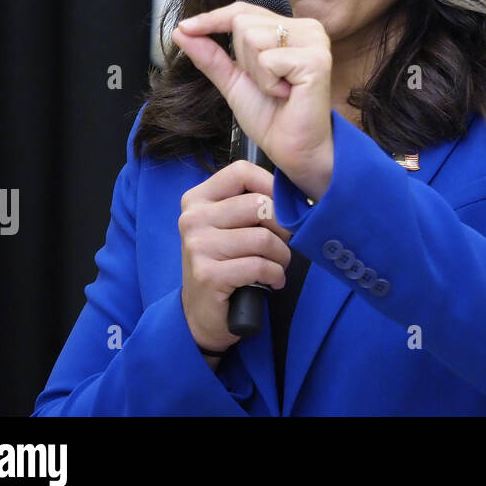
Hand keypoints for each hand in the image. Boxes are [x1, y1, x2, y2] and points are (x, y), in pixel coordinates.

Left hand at [172, 0, 334, 198]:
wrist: (293, 149)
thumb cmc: (271, 116)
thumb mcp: (233, 81)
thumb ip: (211, 55)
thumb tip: (182, 31)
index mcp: (290, 28)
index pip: (243, 9)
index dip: (213, 17)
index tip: (186, 27)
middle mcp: (307, 28)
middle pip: (244, 21)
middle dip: (242, 59)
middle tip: (267, 83)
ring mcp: (315, 41)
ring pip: (253, 37)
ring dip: (256, 73)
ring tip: (278, 89)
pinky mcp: (316, 60)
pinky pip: (268, 60)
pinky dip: (268, 83)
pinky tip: (286, 94)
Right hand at [179, 161, 292, 354]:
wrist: (203, 314)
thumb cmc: (226, 262)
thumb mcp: (233, 225)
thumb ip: (251, 202)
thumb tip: (292, 191)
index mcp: (198, 198)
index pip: (241, 171)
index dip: (272, 187)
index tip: (282, 208)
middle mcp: (193, 218)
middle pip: (259, 205)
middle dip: (282, 228)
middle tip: (281, 244)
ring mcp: (197, 246)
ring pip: (263, 238)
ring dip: (281, 256)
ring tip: (277, 265)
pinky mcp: (208, 274)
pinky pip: (260, 266)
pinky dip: (275, 275)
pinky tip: (272, 281)